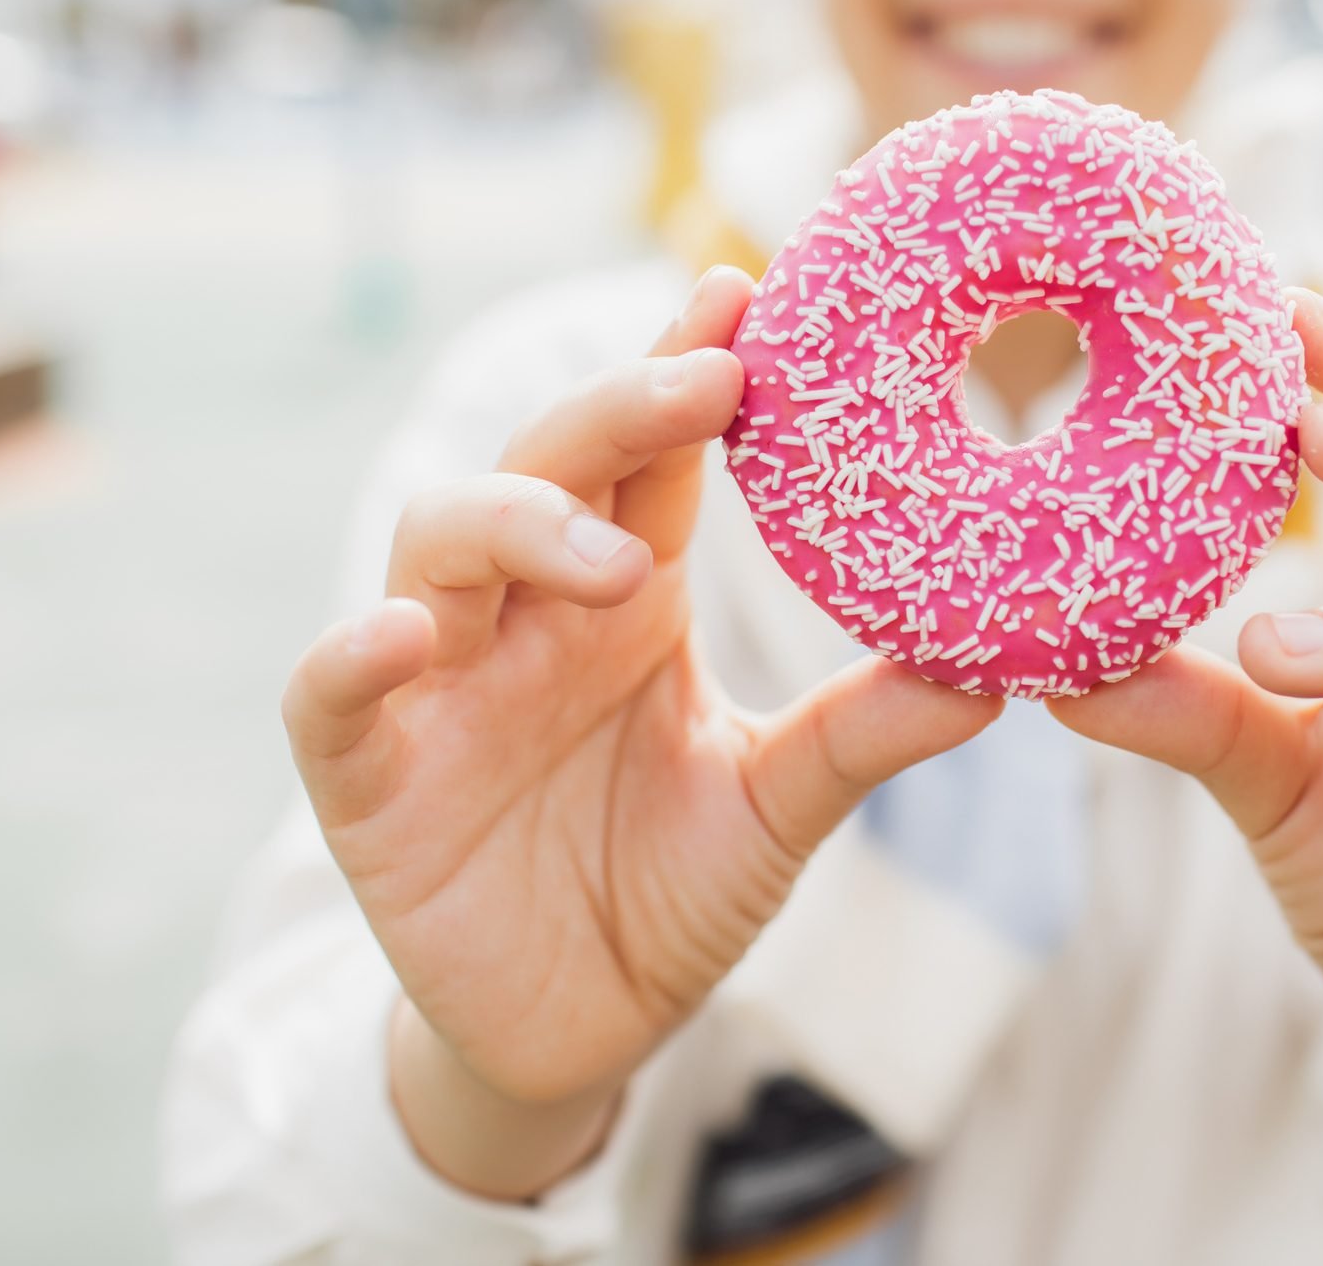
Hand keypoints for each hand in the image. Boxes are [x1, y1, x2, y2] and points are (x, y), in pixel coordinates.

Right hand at [281, 269, 1000, 1194]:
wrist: (579, 1030)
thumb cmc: (670, 890)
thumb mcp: (777, 805)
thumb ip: (861, 734)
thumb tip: (993, 672)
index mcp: (628, 597)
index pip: (650, 455)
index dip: (686, 373)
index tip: (747, 292)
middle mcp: (529, 615)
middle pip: (547, 464)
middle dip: (620, 409)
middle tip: (713, 380)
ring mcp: (439, 685)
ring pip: (437, 543)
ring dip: (518, 522)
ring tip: (614, 557)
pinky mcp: (367, 780)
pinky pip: (329, 697)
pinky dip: (352, 659)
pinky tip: (403, 640)